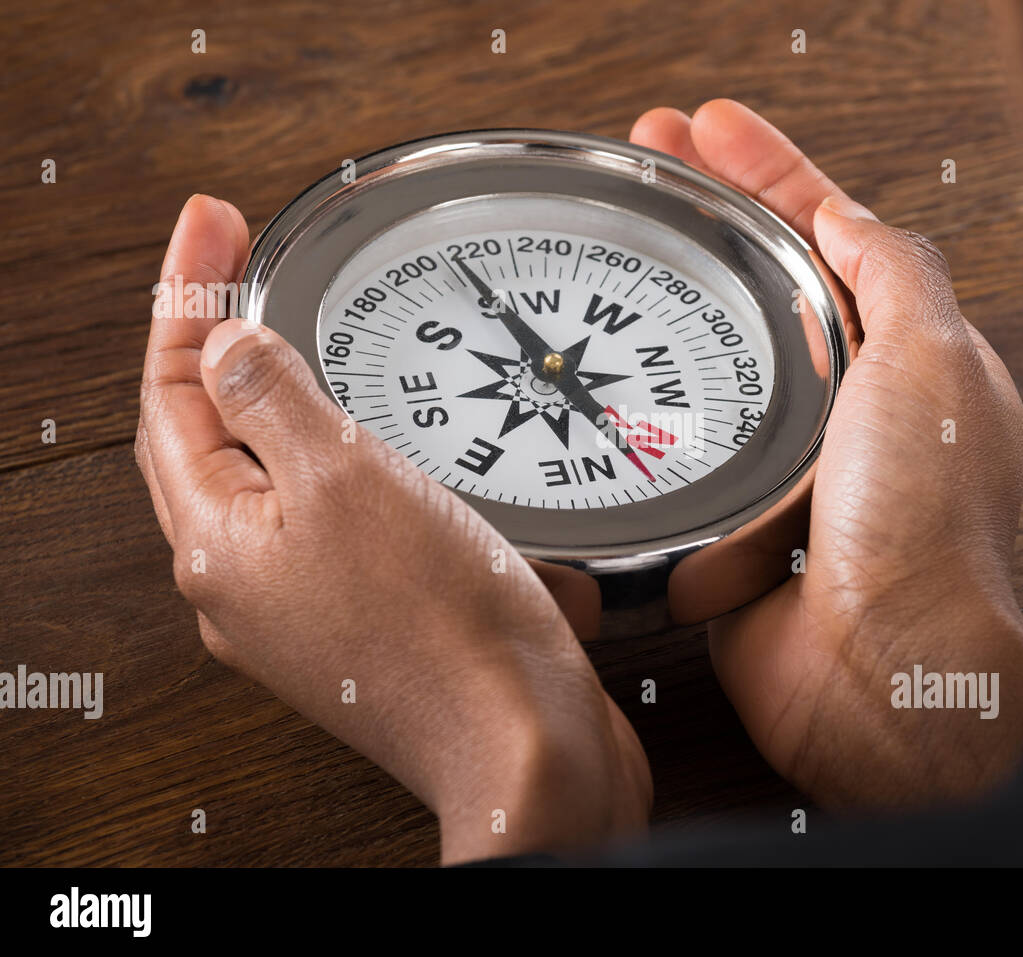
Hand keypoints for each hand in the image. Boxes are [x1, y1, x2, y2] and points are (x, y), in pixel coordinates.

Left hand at [138, 196, 650, 862]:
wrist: (523, 743)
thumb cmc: (446, 628)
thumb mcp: (345, 478)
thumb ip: (271, 398)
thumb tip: (224, 347)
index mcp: (222, 541)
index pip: (172, 392)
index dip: (185, 296)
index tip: (210, 223)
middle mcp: (247, 580)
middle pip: (204, 437)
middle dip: (212, 339)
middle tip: (235, 262)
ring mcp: (304, 604)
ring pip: (268, 479)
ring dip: (275, 398)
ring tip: (295, 335)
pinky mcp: (365, 617)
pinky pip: (330, 518)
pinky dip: (339, 460)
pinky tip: (376, 441)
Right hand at [631, 101, 1022, 808]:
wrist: (878, 668)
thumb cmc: (924, 528)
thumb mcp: (933, 359)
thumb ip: (896, 271)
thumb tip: (848, 214)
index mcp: (903, 357)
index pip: (831, 233)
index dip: (770, 171)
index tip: (708, 127)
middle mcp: (845, 408)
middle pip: (763, 283)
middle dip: (706, 214)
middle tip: (641, 162)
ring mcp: (784, 464)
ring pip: (713, 357)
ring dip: (665, 297)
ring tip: (608, 236)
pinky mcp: (731, 520)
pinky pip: (676, 444)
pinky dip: (643, 405)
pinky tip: (597, 370)